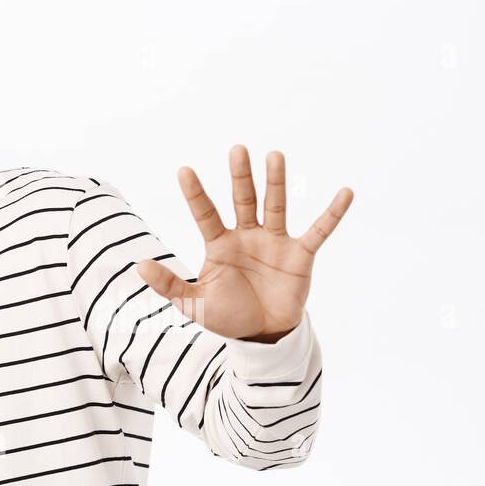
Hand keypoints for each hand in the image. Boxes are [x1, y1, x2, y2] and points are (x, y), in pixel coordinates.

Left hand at [136, 146, 352, 342]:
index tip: (183, 170)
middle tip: (237, 149)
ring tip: (274, 155)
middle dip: (240, 176)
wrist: (263, 336)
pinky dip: (333, 213)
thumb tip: (139, 265)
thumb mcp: (195, 305)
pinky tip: (345, 192)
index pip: (205, 214)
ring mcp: (275, 242)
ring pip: (274, 206)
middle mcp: (247, 235)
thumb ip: (170, 285)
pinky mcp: (300, 255)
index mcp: (220, 245)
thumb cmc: (229, 316)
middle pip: (242, 199)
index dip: (195, 194)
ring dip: (276, 182)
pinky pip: (318, 231)